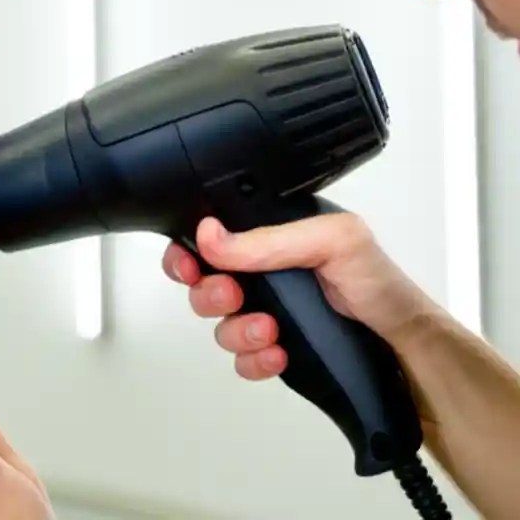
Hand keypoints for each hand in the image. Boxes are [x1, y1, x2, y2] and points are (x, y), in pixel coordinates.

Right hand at [161, 212, 435, 380]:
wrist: (407, 351)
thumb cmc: (381, 287)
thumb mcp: (334, 242)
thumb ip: (269, 239)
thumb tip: (209, 236)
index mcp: (272, 237)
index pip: (211, 236)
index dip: (188, 251)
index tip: (190, 265)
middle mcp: (263, 275)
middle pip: (201, 283)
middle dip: (209, 293)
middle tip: (234, 296)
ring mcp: (266, 314)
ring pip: (218, 326)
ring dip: (237, 331)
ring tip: (270, 332)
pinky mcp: (272, 351)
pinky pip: (239, 361)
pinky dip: (253, 361)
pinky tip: (279, 355)